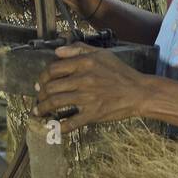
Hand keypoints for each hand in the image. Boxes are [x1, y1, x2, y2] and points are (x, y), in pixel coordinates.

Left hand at [32, 42, 150, 132]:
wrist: (139, 92)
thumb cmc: (121, 72)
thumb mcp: (101, 54)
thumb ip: (78, 49)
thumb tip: (57, 51)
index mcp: (84, 63)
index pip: (53, 69)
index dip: (42, 77)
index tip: (40, 83)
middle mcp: (83, 79)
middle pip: (51, 87)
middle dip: (40, 94)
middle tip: (38, 98)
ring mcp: (87, 98)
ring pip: (56, 103)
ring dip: (43, 109)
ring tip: (38, 112)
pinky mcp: (93, 114)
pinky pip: (71, 122)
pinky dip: (60, 127)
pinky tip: (54, 128)